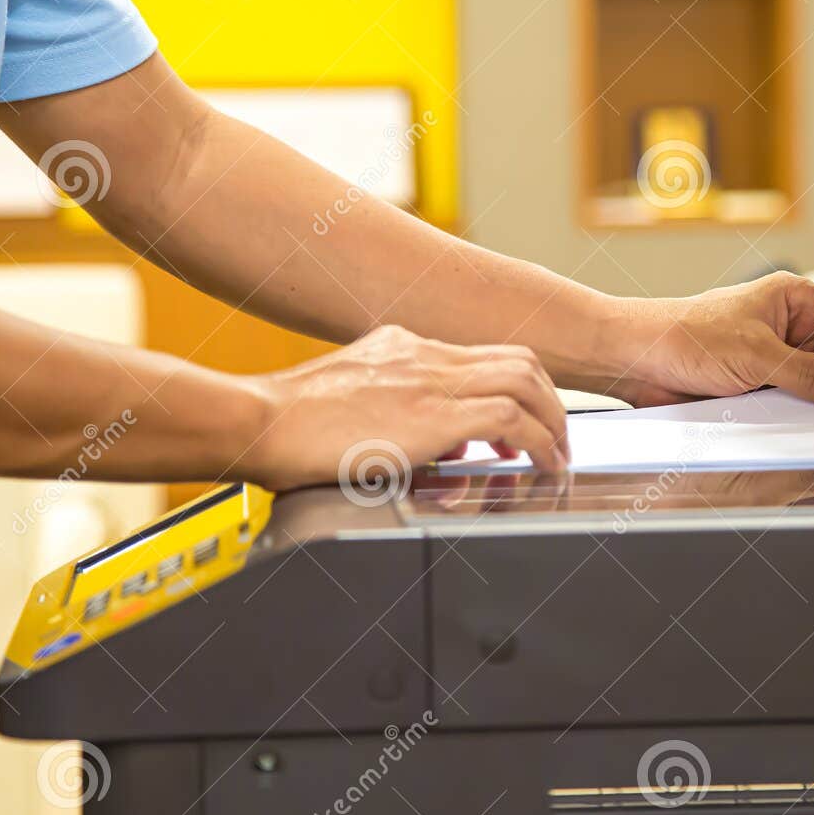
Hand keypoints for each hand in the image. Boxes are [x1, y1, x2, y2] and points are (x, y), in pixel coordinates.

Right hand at [243, 325, 567, 490]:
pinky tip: (541, 468)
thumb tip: (439, 444)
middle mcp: (423, 353)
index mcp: (403, 346)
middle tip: (554, 439)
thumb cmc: (285, 423)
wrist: (258, 421)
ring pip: (526, 379)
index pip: (482, 354)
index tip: (523, 421)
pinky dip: (539, 443)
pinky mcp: (434, 414)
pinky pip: (512, 419)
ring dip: (553, 421)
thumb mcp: (350, 401)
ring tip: (556, 457)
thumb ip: (397, 411)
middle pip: (518, 359)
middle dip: (548, 400)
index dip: (516, 386)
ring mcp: (431, 379)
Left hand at [608, 272, 813, 406]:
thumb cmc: (685, 336)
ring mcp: (774, 361)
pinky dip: (805, 419)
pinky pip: (795, 405)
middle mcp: (788, 328)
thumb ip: (811, 375)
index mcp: (794, 299)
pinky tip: (811, 433)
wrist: (635, 361)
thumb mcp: (757, 355)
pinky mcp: (758, 390)